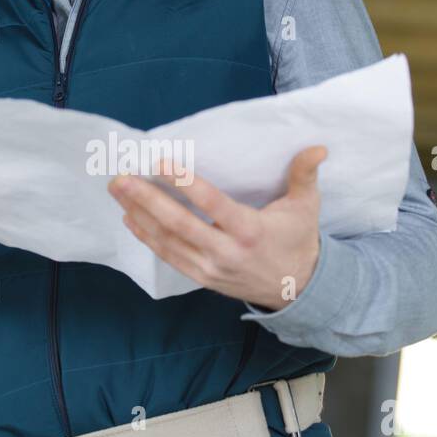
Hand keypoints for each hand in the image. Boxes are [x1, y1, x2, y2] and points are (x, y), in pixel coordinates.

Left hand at [107, 146, 326, 310]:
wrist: (298, 290)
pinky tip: (130, 218)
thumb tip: (318, 147)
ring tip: (118, 191)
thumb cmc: (298, 240)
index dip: (186, 184)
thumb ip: (304, 174)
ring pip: (168, 241)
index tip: (161, 163)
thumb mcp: (306, 206)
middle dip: (147, 199)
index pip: (213, 204)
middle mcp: (227, 252)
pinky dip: (147, 237)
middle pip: (179, 224)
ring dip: (139, 215)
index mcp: (251, 230)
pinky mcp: (202, 278)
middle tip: (122, 177)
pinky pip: (169, 257)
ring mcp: (211, 268)